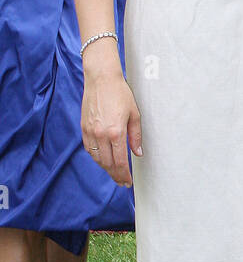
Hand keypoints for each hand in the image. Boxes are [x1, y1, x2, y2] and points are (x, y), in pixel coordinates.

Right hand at [81, 66, 142, 186]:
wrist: (101, 79)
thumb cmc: (120, 94)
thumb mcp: (134, 114)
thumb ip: (136, 136)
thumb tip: (138, 153)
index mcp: (115, 132)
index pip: (120, 161)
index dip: (124, 174)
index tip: (128, 182)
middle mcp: (101, 134)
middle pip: (107, 163)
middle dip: (115, 175)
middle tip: (122, 182)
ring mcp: (90, 131)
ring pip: (97, 158)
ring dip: (105, 168)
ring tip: (114, 173)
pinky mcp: (84, 127)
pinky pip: (89, 149)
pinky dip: (96, 157)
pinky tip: (103, 159)